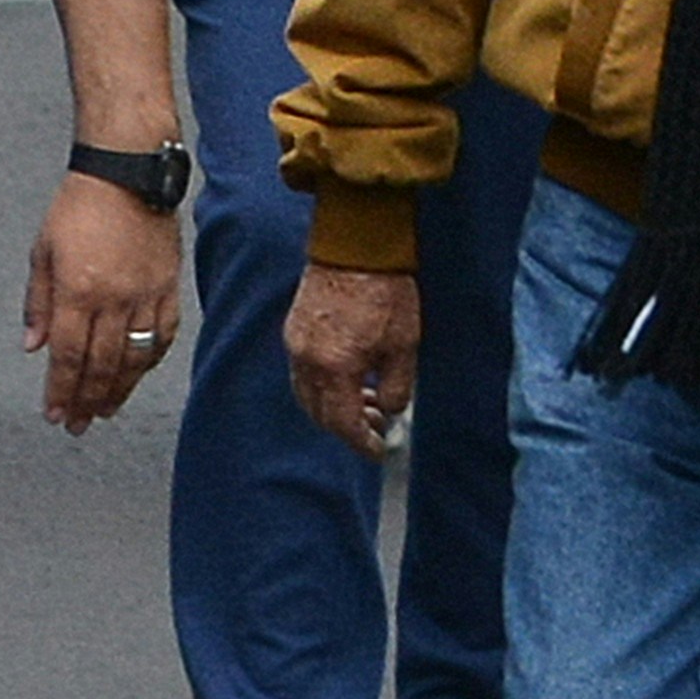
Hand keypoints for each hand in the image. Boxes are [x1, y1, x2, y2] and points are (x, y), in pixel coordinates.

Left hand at [21, 171, 184, 433]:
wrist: (128, 178)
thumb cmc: (79, 209)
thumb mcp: (42, 251)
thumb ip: (38, 302)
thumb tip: (33, 347)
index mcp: (78, 291)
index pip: (67, 355)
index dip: (60, 390)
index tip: (54, 414)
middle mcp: (115, 301)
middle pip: (101, 366)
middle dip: (86, 400)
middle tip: (77, 424)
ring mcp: (146, 298)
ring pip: (135, 359)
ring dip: (118, 390)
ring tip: (103, 410)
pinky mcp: (170, 291)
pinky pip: (163, 338)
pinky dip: (149, 362)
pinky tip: (136, 376)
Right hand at [291, 258, 423, 453]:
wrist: (356, 247)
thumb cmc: (385, 293)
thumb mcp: (404, 347)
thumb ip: (396, 387)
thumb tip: (390, 409)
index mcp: (334, 367)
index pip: (341, 422)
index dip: (361, 442)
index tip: (379, 450)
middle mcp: (306, 359)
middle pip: (318, 413)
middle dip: (346, 427)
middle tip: (377, 427)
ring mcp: (296, 343)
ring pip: (306, 394)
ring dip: (333, 406)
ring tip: (366, 401)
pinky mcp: (295, 329)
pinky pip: (302, 372)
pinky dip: (323, 385)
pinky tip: (350, 376)